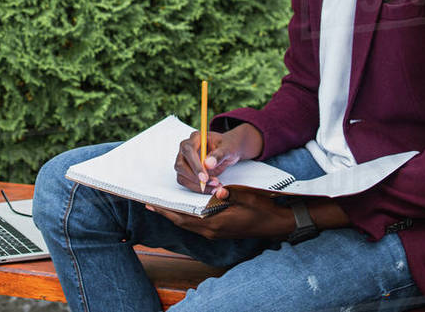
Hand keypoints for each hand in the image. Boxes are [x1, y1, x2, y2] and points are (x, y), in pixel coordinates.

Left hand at [148, 189, 294, 239]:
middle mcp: (212, 231)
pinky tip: (180, 210)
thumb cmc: (262, 208)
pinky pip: (195, 225)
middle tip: (149, 204)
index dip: (167, 210)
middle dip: (165, 213)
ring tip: (159, 206)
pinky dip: (184, 217)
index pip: (185, 216)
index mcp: (216, 223)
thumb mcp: (247, 198)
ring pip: (187, 224)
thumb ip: (231, 194)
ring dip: (173, 215)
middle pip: (182, 222)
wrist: (275, 223)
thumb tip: (217, 192)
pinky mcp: (218, 231)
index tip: (152, 203)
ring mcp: (215, 233)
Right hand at [175, 123, 263, 198]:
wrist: (229, 151)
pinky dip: (198, 188)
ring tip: (216, 186)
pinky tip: (211, 188)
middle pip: (181, 164)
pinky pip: (186, 182)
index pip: (188, 150)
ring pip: (182, 175)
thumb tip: (208, 164)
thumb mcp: (228, 148)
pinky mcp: (186, 171)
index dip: (195, 165)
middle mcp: (186, 148)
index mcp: (195, 138)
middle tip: (213, 183)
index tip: (205, 177)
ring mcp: (185, 160)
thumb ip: (219, 154)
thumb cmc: (228, 146)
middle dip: (195, 177)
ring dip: (197, 185)